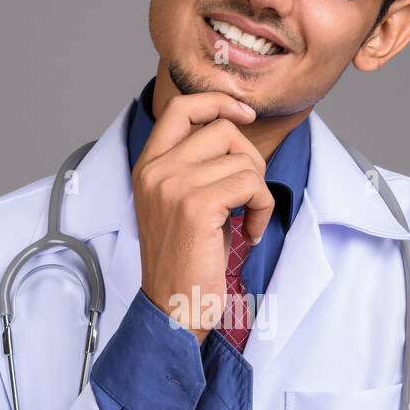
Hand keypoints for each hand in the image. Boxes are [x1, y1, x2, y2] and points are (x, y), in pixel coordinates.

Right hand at [132, 91, 275, 344]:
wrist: (174, 308)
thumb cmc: (187, 259)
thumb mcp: (184, 201)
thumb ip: (198, 163)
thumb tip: (235, 128)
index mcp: (148, 165)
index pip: (181, 107)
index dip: (218, 101)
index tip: (245, 115)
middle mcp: (155, 170)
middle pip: (221, 129)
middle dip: (250, 158)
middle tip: (248, 195)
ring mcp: (172, 186)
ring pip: (242, 160)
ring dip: (258, 191)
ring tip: (247, 220)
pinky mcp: (195, 207)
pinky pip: (251, 184)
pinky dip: (262, 208)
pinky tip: (250, 232)